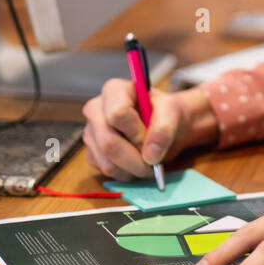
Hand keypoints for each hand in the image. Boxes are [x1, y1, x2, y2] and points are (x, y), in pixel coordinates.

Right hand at [82, 80, 214, 180]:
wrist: (163, 126)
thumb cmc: (165, 114)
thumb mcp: (172, 113)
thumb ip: (164, 128)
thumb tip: (150, 155)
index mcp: (114, 91)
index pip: (117, 114)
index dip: (135, 132)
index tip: (149, 139)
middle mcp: (96, 110)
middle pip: (108, 142)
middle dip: (135, 159)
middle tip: (154, 163)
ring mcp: (91, 132)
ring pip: (106, 161)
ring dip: (132, 169)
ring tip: (148, 163)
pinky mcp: (92, 152)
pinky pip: (104, 170)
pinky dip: (125, 173)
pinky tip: (136, 164)